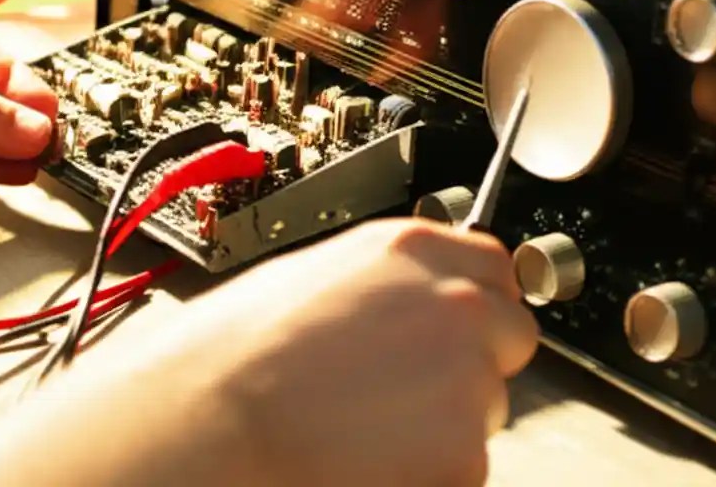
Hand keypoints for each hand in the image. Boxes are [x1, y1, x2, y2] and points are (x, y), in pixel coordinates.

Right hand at [0, 218, 537, 486]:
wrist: (208, 424)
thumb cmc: (229, 355)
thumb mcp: (306, 277)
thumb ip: (379, 281)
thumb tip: (400, 298)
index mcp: (410, 249)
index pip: (494, 268)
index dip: (472, 303)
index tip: (458, 323)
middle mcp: (454, 306)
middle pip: (507, 334)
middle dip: (472, 361)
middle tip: (406, 388)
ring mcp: (465, 382)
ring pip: (486, 406)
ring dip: (443, 419)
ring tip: (364, 426)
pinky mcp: (463, 456)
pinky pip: (464, 465)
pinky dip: (429, 469)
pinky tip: (366, 457)